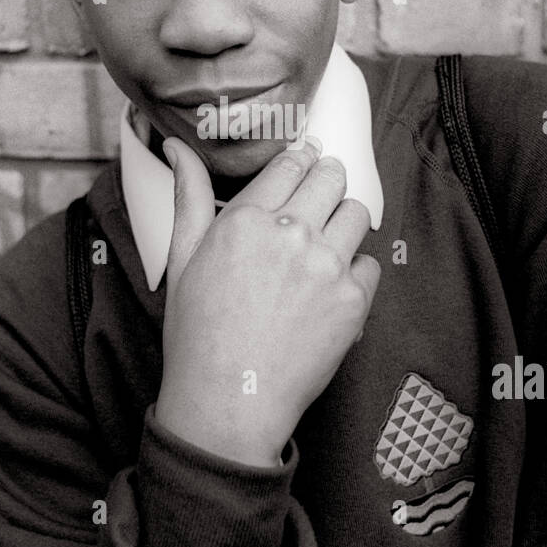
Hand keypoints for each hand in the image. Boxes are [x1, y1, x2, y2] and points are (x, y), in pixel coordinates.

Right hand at [153, 135, 380, 466]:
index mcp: (246, 219)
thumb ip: (186, 195)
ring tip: (326, 245)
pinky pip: (370, 263)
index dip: (301, 160)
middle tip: (318, 201)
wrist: (230, 401)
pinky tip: (331, 288)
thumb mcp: (182, 257)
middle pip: (331, 177)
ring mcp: (327, 266)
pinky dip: (356, 271)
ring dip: (344, 221)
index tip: (305, 164)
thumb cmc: (197, 333)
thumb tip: (176, 145)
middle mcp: (291, 234)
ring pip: (357, 213)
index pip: (290, 164)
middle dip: (327, 181)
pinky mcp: (354, 300)